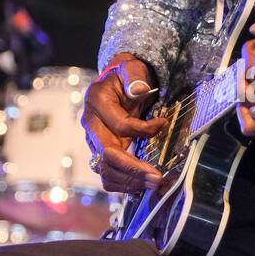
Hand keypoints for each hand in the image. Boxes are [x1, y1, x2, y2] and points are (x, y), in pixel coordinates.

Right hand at [81, 54, 167, 192]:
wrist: (116, 83)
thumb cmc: (126, 76)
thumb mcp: (131, 69)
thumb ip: (133, 77)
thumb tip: (139, 90)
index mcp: (97, 103)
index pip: (120, 126)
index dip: (144, 130)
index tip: (163, 124)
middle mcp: (91, 125)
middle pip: (107, 155)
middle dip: (133, 169)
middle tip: (157, 178)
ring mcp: (94, 141)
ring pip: (105, 170)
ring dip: (129, 182)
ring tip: (154, 184)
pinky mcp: (101, 152)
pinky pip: (107, 175)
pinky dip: (123, 185)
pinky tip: (141, 187)